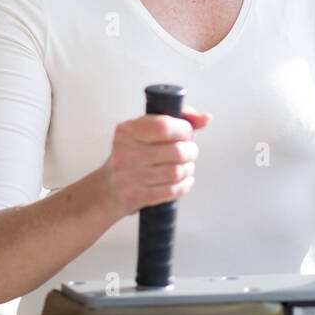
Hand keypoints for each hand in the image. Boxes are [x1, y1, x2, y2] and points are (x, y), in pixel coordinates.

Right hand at [101, 104, 211, 219]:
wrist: (108, 188)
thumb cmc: (133, 155)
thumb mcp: (146, 131)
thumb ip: (177, 119)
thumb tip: (206, 118)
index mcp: (127, 131)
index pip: (164, 126)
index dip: (184, 129)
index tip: (187, 132)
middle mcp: (125, 152)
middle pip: (176, 151)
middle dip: (191, 151)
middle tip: (189, 152)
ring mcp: (129, 176)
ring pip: (177, 171)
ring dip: (189, 169)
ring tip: (186, 167)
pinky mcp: (136, 196)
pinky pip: (172, 190)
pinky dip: (185, 185)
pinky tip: (183, 180)